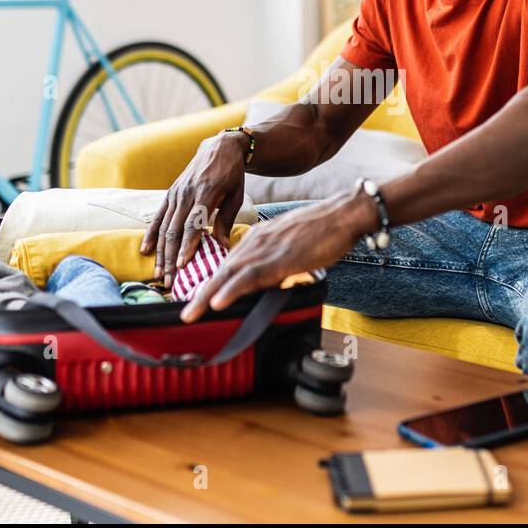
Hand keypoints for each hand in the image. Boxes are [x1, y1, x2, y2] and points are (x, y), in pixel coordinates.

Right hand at [140, 132, 248, 287]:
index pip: (194, 224)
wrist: (219, 148)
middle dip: (171, 257)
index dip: (187, 245)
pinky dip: (150, 234)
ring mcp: (175, 194)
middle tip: (169, 280)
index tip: (183, 265)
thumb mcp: (236, 195)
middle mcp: (186, 194)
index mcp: (206, 193)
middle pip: (175, 230)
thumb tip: (222, 247)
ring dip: (160, 252)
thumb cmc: (232, 174)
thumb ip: (226, 220)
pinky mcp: (169, 194)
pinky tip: (145, 251)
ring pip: (164, 227)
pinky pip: (157, 217)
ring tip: (158, 274)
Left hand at [179, 188, 377, 322]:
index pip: (228, 263)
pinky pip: (250, 276)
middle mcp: (256, 242)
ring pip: (229, 274)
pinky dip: (231, 290)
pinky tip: (217, 301)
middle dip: (200, 293)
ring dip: (206, 295)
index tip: (198, 299)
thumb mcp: (292, 244)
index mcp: (258, 238)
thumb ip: (277, 259)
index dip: (211, 283)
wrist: (344, 215)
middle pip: (221, 270)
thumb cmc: (324, 229)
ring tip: (190, 313)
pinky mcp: (280, 259)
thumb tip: (270, 278)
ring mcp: (267, 250)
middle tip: (184, 312)